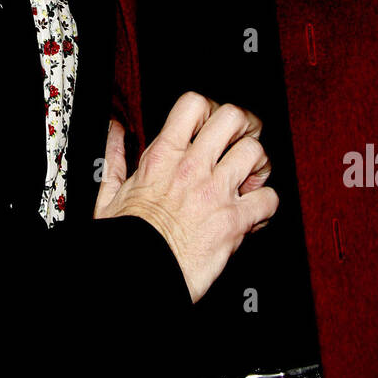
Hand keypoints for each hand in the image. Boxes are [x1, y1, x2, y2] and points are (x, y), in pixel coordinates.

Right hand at [94, 92, 277, 302]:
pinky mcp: (233, 222)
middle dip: (245, 126)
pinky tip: (253, 212)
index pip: (194, 104)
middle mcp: (193, 168)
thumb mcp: (109, 192)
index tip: (211, 124)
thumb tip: (115, 131)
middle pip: (233, 118)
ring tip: (251, 176)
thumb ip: (115, 156)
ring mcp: (216, 193)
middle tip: (243, 141)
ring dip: (259, 164)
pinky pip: (268, 199)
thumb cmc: (124, 241)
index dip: (210, 109)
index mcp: (163, 156)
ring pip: (256, 153)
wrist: (139, 274)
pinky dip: (266, 205)